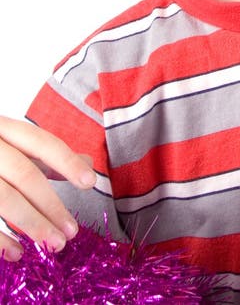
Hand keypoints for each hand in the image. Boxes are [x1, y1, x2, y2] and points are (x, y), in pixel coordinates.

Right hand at [0, 116, 95, 260]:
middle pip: (23, 173)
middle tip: (71, 231)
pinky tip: (17, 253)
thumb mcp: (12, 144)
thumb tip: (88, 164)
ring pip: (3, 198)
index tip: (89, 182)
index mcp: (3, 128)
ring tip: (53, 244)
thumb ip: (45, 155)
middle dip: (50, 204)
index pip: (40, 141)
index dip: (66, 161)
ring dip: (30, 224)